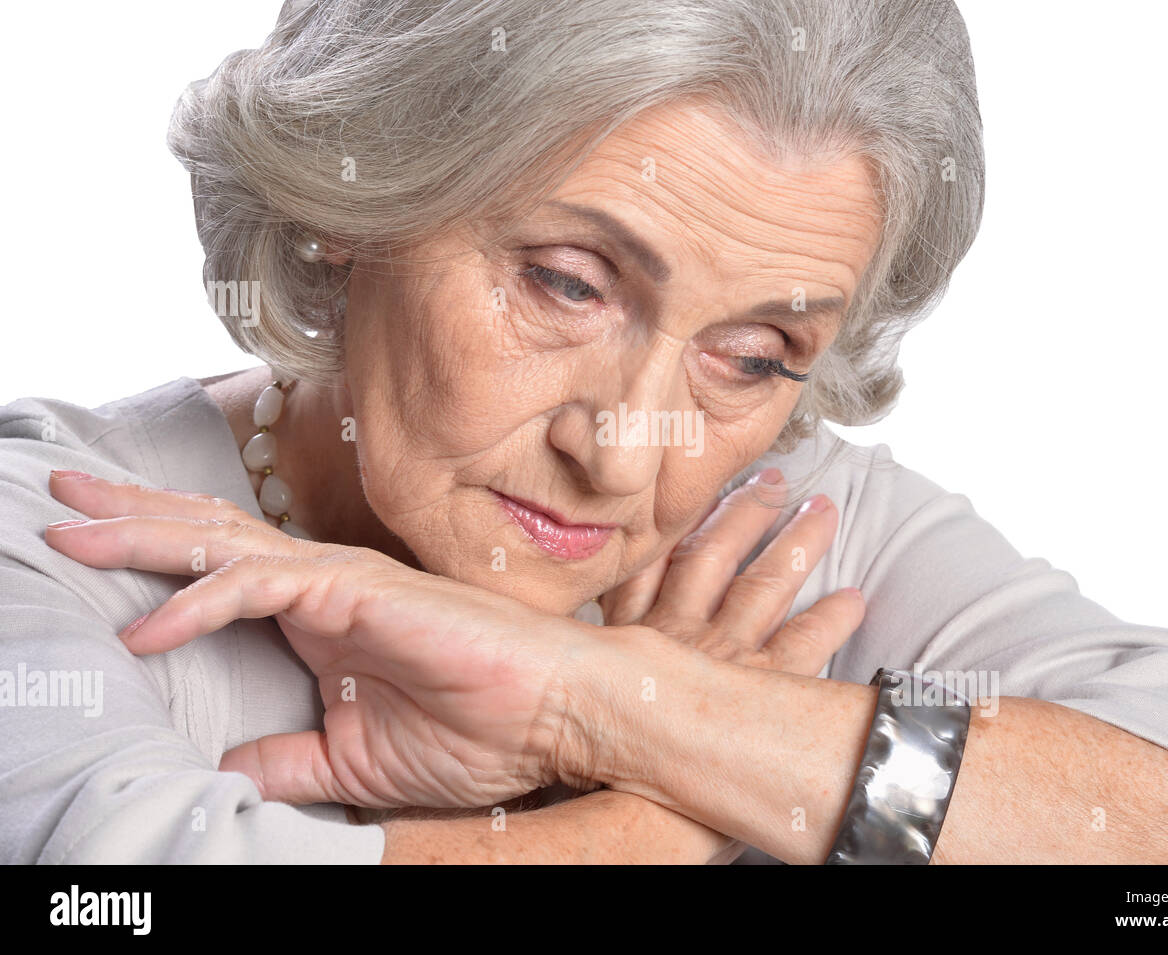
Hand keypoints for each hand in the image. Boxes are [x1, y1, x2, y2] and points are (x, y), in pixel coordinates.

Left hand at [43, 469, 593, 808]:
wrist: (550, 717)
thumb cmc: (475, 731)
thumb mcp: (349, 759)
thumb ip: (283, 757)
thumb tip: (219, 771)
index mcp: (320, 616)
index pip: (220, 569)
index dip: (154, 552)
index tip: (89, 543)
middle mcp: (322, 585)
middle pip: (207, 536)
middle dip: (128, 515)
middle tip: (56, 491)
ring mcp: (339, 581)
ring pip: (221, 545)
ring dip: (141, 537)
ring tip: (69, 532)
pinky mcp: (358, 590)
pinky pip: (260, 587)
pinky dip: (200, 602)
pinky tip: (148, 629)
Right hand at [597, 466, 864, 862]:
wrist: (637, 804)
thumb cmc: (596, 754)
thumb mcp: (571, 690)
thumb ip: (565, 656)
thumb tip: (525, 636)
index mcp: (634, 631)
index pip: (656, 559)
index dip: (678, 519)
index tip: (694, 483)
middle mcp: (684, 633)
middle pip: (716, 556)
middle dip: (744, 514)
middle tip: (772, 479)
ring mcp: (727, 659)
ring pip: (766, 587)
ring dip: (796, 547)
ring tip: (823, 511)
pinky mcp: (765, 691)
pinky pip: (806, 646)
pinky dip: (831, 621)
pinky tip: (855, 600)